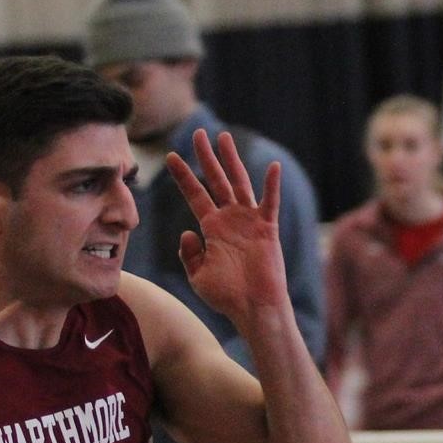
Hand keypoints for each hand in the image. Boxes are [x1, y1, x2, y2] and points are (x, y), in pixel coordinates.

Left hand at [164, 129, 287, 324]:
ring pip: (240, 183)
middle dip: (206, 157)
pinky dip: (271, 185)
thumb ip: (189, 254)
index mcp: (212, 228)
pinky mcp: (267, 229)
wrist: (252, 309)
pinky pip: (270, 203)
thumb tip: (186, 232)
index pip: (195, 194)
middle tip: (198, 133)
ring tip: (223, 137)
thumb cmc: (227, 297)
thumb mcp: (198, 276)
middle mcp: (230, 219)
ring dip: (231, 160)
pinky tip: (272, 166)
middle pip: (216, 181)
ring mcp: (249, 221)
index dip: (183, 176)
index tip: (170, 156)